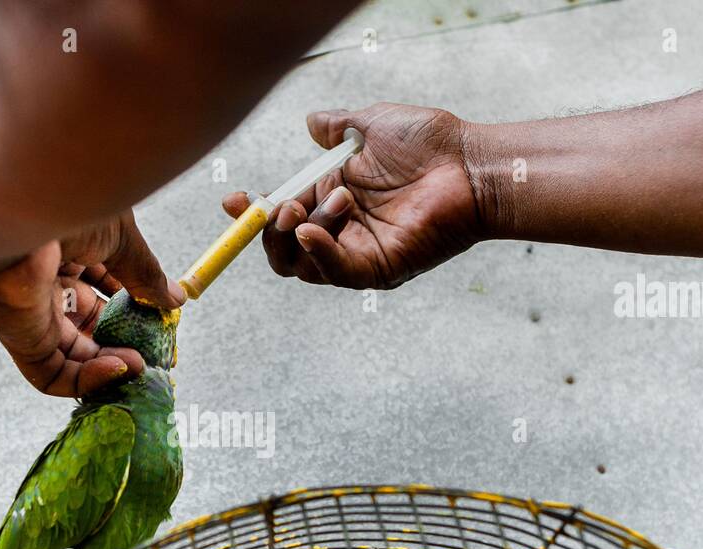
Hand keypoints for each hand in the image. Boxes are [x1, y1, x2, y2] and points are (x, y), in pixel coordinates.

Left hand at [0, 212, 185, 397]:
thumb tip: (174, 301)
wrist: (22, 198)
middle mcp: (41, 282)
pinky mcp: (19, 337)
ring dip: (109, 365)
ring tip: (140, 363)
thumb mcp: (120, 238)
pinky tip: (119, 366)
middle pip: (84, 325)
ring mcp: (28, 310)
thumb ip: (144, 273)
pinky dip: (87, 380)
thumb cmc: (67, 202)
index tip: (160, 319)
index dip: (130, 306)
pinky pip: (50, 373)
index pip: (98, 287)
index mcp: (61, 249)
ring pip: (69, 355)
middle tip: (154, 352)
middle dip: (123, 342)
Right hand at [222, 103, 482, 288]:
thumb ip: (337, 128)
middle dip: (270, 228)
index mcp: (332, 198)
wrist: (469, 164)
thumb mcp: (370, 126)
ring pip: (302, 262)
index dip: (252, 212)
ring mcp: (357, 253)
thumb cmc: (430, 144)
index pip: (280, 215)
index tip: (233, 200)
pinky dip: (316, 253)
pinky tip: (311, 230)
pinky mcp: (377, 270)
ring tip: (337, 198)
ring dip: (303, 231)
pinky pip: (334, 272)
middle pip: (282, 249)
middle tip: (286, 204)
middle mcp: (340, 230)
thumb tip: (311, 122)